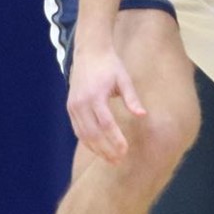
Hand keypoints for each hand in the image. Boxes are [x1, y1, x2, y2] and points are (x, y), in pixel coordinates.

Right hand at [65, 46, 145, 164]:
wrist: (89, 52)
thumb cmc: (110, 65)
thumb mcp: (124, 79)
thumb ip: (132, 98)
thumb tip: (142, 115)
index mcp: (95, 96)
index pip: (106, 124)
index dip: (115, 140)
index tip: (125, 151)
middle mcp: (81, 103)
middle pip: (93, 134)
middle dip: (106, 150)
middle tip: (118, 161)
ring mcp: (73, 106)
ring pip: (83, 134)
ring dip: (96, 149)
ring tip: (109, 159)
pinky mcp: (70, 107)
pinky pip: (77, 129)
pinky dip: (87, 141)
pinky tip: (98, 148)